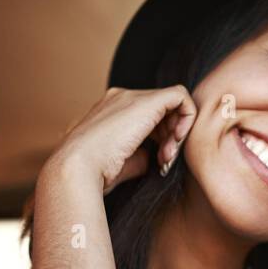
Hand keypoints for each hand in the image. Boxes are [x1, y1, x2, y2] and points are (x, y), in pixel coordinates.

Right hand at [44, 86, 197, 193]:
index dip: (161, 138)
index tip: (160, 161)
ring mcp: (132, 97)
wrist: (79, 167)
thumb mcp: (122, 162)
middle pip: (162, 110)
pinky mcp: (147, 101)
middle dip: (171, 136)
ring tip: (167, 157)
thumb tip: (157, 156)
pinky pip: (181, 96)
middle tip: (166, 161)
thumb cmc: (95, 172)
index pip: (148, 117)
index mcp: (112, 110)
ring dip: (177, 133)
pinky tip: (176, 140)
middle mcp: (121, 99)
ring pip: (173, 104)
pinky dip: (187, 117)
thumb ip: (142, 154)